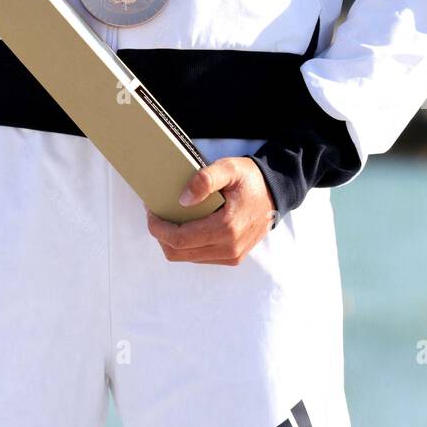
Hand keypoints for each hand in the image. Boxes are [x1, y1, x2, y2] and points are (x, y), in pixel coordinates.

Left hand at [145, 156, 277, 264]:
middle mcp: (229, 248)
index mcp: (227, 228)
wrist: (276, 193)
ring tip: (169, 216)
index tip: (151, 211)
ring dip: (172, 240)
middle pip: (178, 253)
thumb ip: (205, 180)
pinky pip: (199, 256)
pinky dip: (187, 243)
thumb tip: (182, 199)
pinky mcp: (232, 257)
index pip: (180, 239)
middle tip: (156, 212)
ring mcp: (231, 255)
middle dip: (161, 234)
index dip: (158, 228)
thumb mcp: (229, 168)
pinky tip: (186, 224)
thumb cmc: (250, 179)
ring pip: (186, 257)